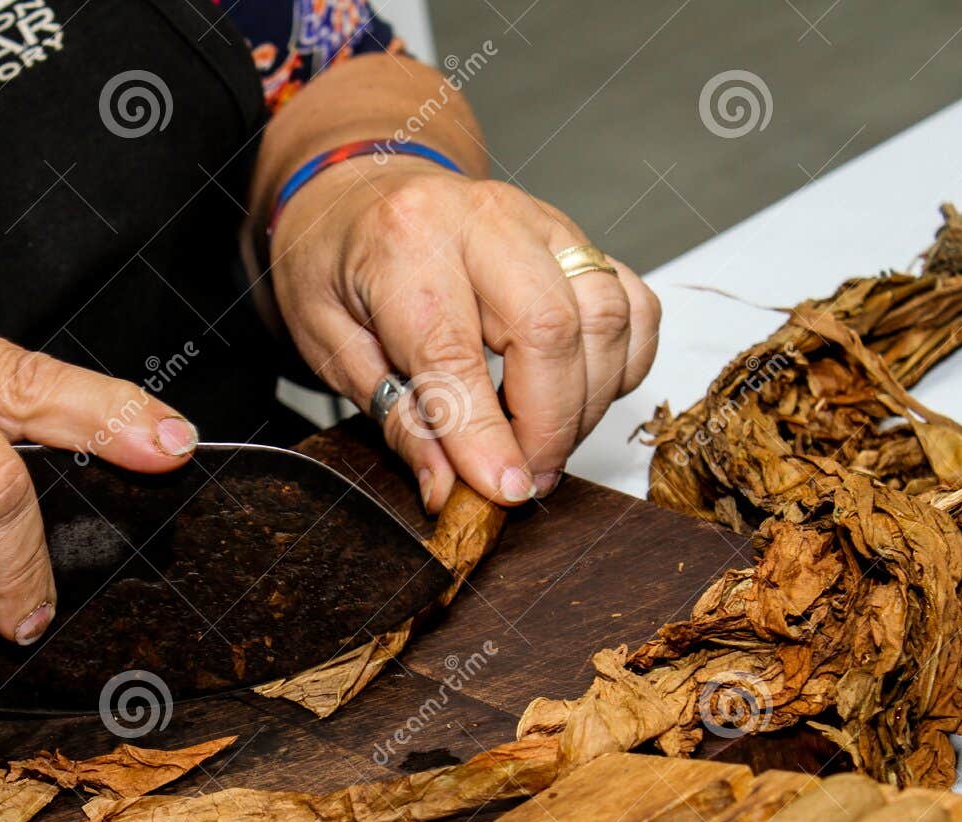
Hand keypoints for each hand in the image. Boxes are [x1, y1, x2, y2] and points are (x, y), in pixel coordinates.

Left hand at [269, 158, 660, 511]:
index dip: (484, 434)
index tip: (502, 491)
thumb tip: (447, 488)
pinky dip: (622, 363)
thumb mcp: (329, 344)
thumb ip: (395, 417)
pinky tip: (580, 395)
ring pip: (605, 317)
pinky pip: (632, 303)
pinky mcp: (578, 238)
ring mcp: (541, 223)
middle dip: (549, 425)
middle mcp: (482, 220)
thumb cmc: (336, 262)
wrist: (357, 191)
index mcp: (403, 242)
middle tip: (527, 478)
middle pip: (550, 329)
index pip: (454, 351)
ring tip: (543, 444)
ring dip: (588, 402)